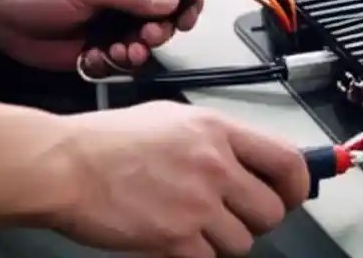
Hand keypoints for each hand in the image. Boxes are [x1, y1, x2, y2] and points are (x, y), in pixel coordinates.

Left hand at [0, 0, 202, 72]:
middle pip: (166, 21)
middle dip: (159, 33)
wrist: (5, 19)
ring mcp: (114, 29)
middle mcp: (126, 4)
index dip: (186, 1)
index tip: (186, 16)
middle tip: (145, 36)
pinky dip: (111, 64)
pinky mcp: (101, 52)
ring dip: (135, 52)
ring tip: (117, 49)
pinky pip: (120, 64)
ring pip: (146, 47)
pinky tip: (93, 56)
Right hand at [50, 101, 309, 256]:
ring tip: (195, 226)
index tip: (292, 195)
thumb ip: (217, 139)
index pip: (288, 161)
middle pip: (272, 210)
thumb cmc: (108, 141)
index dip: (298, 185)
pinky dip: (197, 257)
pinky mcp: (174, 238)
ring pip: (243, 242)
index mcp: (218, 131)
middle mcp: (214, 166)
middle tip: (233, 217)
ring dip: (224, 241)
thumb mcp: (173, 118)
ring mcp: (196, 204)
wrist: (65, 165)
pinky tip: (177, 241)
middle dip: (256, 220)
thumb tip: (251, 159)